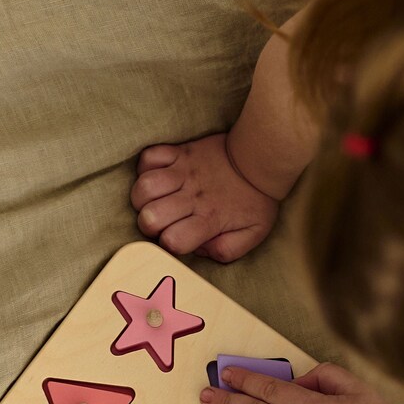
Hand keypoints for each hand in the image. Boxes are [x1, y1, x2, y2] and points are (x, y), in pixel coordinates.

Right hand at [130, 132, 279, 262]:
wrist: (260, 157)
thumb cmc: (255, 198)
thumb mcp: (253, 233)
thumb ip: (227, 250)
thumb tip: (201, 251)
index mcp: (208, 219)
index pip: (172, 241)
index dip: (167, 245)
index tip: (175, 239)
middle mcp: (192, 197)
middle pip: (150, 217)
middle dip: (149, 225)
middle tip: (161, 222)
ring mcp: (183, 172)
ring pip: (144, 187)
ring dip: (142, 198)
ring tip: (154, 201)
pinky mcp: (180, 152)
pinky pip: (148, 157)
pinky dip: (145, 168)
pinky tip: (156, 177)